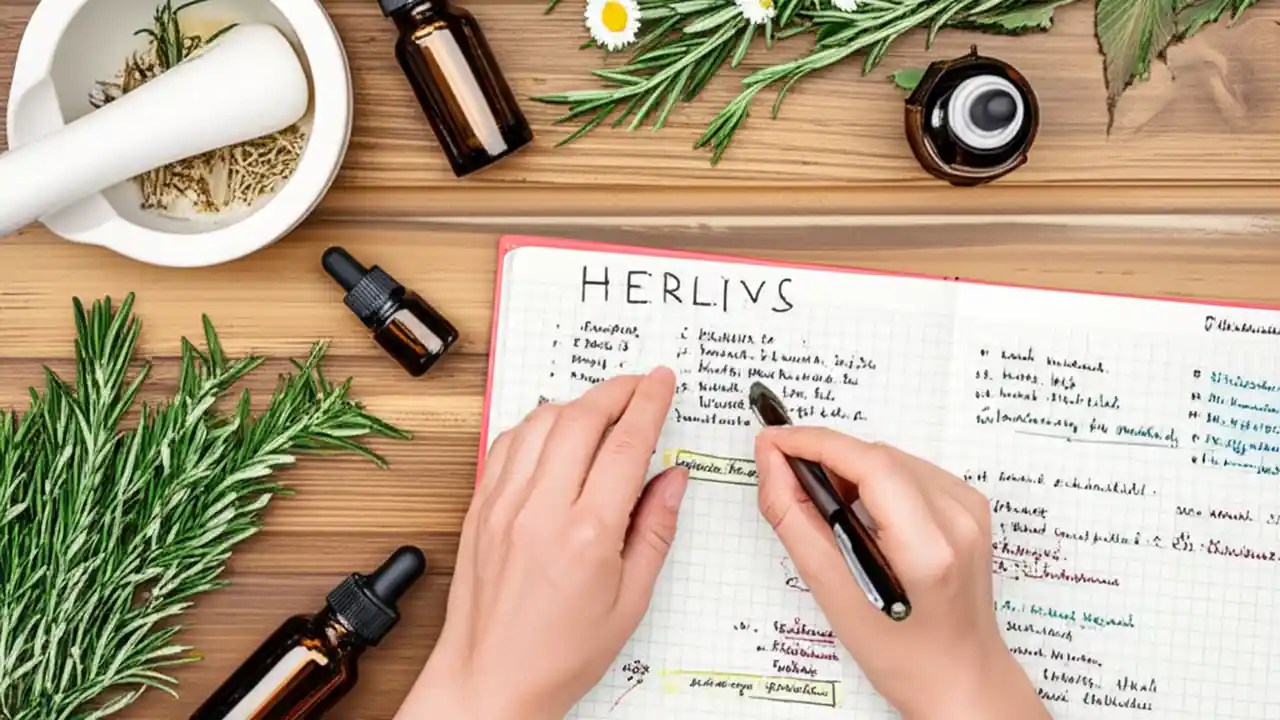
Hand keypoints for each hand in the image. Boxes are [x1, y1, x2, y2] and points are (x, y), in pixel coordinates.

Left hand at [396, 369, 687, 719]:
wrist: (490, 679)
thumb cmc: (559, 653)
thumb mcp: (630, 600)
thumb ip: (655, 529)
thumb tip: (674, 477)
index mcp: (586, 535)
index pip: (626, 444)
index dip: (648, 403)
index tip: (661, 381)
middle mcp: (539, 511)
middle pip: (580, 418)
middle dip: (615, 390)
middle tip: (638, 385)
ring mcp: (502, 505)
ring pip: (540, 422)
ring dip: (575, 403)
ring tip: (601, 409)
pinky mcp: (479, 507)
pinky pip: (507, 443)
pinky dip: (535, 425)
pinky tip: (554, 433)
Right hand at [754, 428, 1047, 719]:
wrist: (959, 676)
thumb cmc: (899, 650)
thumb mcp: (830, 592)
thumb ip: (793, 518)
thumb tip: (771, 461)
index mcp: (928, 549)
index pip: (869, 465)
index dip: (815, 443)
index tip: (773, 440)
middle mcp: (958, 520)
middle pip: (879, 457)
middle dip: (827, 459)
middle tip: (788, 481)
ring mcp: (971, 510)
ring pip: (893, 459)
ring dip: (852, 470)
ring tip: (830, 513)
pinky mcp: (972, 506)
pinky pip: (912, 471)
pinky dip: (878, 481)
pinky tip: (865, 515)